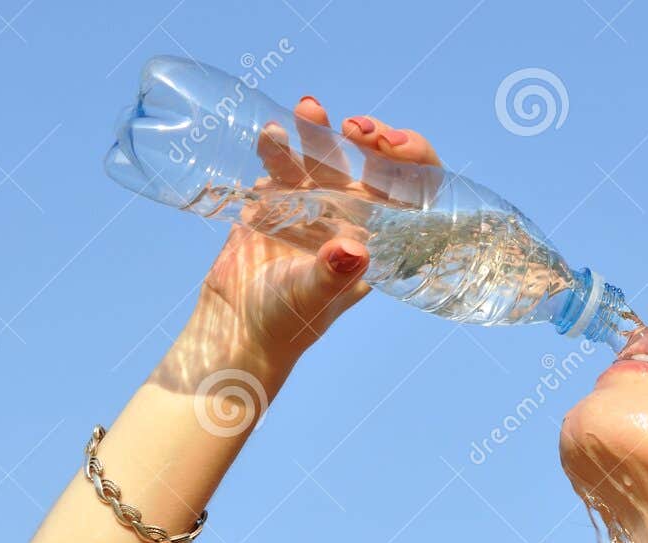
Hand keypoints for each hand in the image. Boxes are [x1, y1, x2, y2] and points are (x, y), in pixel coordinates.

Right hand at [172, 96, 443, 384]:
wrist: (236, 328)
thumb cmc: (286, 323)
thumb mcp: (311, 298)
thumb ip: (332, 274)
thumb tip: (354, 251)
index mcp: (374, 242)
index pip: (408, 195)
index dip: (410, 166)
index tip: (393, 147)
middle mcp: (347, 220)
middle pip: (367, 168)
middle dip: (366, 141)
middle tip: (354, 127)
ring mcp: (310, 208)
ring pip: (321, 161)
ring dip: (316, 134)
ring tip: (309, 109)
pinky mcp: (273, 203)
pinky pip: (279, 166)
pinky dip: (276, 149)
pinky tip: (272, 134)